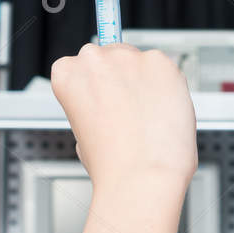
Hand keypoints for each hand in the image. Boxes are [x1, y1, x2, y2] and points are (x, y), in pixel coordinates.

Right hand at [49, 43, 197, 192]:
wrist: (142, 176)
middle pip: (109, 56)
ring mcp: (128, 57)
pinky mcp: (160, 62)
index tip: (102, 98)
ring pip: (138, 61)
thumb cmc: (113, 164)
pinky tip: (162, 110)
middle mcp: (94, 58)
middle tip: (127, 110)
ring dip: (143, 81)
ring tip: (146, 115)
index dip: (95, 85)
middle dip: (119, 79)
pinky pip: (164, 68)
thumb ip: (92, 104)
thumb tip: (112, 97)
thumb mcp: (82, 132)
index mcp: (66, 73)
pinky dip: (167, 85)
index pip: (79, 64)